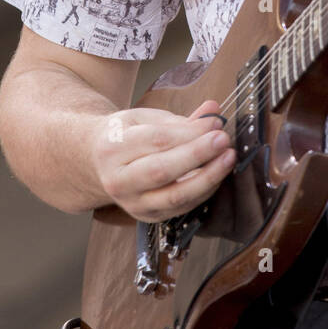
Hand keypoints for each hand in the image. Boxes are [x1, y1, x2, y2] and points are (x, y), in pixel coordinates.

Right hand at [89, 98, 234, 221]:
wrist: (98, 162)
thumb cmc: (127, 135)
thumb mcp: (145, 118)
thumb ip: (180, 118)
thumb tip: (214, 111)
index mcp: (113, 148)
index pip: (156, 141)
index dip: (190, 133)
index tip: (215, 123)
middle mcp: (117, 180)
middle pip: (162, 171)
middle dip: (198, 155)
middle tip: (223, 140)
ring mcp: (132, 203)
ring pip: (174, 196)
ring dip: (207, 178)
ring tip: (228, 158)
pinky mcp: (147, 217)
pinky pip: (181, 207)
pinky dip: (204, 191)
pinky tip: (217, 174)